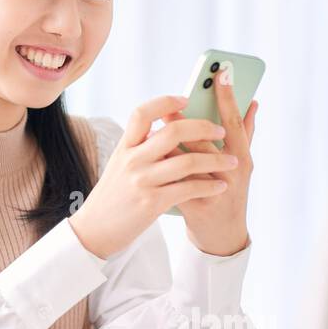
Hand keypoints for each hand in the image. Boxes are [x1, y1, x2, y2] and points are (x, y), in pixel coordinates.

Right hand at [69, 95, 233, 259]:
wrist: (95, 229)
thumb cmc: (113, 196)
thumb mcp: (120, 165)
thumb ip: (141, 148)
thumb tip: (170, 130)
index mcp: (125, 147)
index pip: (142, 113)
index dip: (165, 103)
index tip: (185, 99)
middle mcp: (132, 160)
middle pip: (173, 132)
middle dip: (203, 128)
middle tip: (221, 131)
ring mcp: (141, 181)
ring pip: (187, 161)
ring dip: (216, 160)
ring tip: (232, 161)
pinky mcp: (151, 203)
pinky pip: (188, 189)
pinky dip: (208, 186)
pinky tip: (220, 186)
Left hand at [160, 68, 257, 256]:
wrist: (221, 238)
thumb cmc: (229, 193)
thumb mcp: (241, 165)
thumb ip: (245, 133)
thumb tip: (252, 101)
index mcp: (244, 160)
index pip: (235, 123)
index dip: (228, 97)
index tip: (220, 73)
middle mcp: (232, 175)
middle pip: (207, 141)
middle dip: (187, 121)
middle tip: (172, 105)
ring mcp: (215, 192)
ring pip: (188, 160)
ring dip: (171, 143)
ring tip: (158, 127)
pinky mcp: (195, 208)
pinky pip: (174, 181)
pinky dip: (163, 168)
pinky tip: (152, 156)